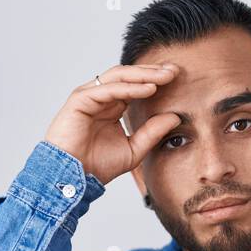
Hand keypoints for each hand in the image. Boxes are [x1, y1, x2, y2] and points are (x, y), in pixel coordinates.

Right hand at [43, 63, 183, 184]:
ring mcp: (88, 96)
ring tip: (164, 76)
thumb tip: (175, 117)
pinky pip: (109, 89)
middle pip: (128, 76)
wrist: (73, 179)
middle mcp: (99, 97)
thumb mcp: (134, 149)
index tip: (177, 79)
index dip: (155, 80)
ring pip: (119, 77)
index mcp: (111, 106)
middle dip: (152, 72)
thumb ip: (152, 133)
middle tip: (174, 71)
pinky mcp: (79, 100)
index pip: (135, 85)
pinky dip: (130, 88)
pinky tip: (148, 89)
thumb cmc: (96, 166)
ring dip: (143, 75)